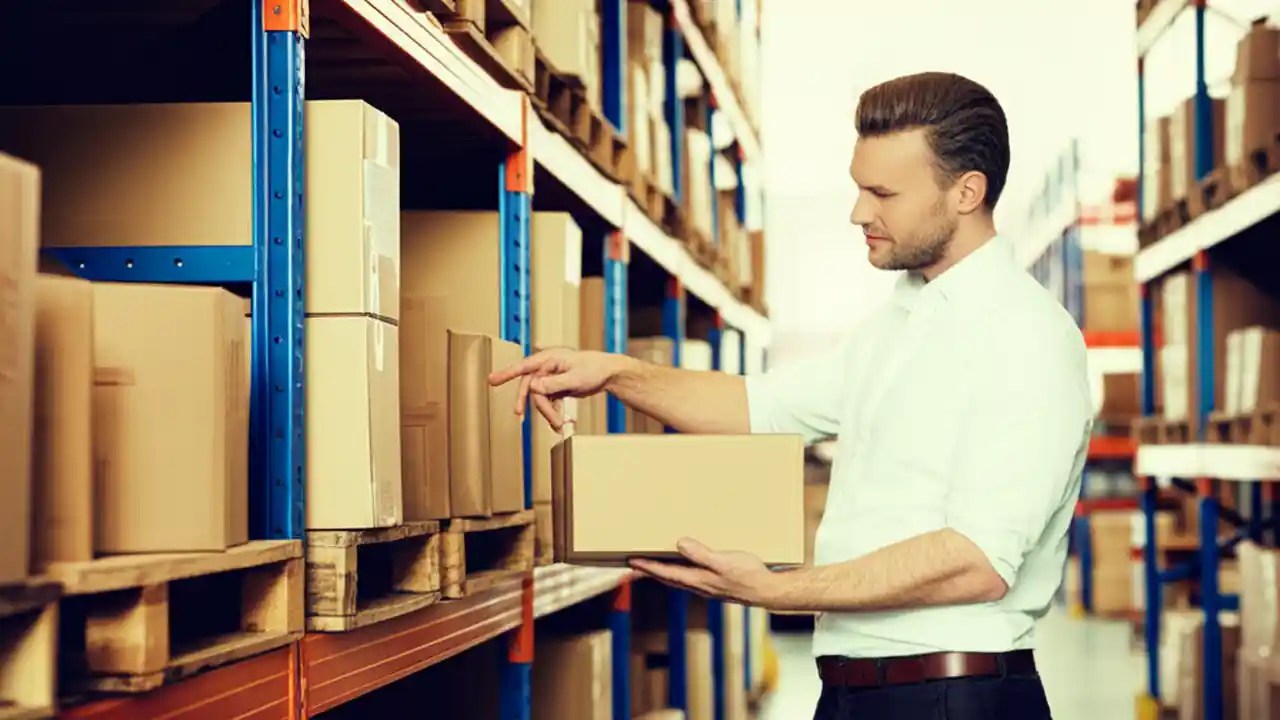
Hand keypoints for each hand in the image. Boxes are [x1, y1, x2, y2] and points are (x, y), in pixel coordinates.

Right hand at [488, 348, 625, 429]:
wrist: (608, 373)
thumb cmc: (594, 370)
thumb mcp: (574, 378)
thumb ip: (553, 384)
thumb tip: (533, 387)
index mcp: (549, 358)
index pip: (524, 367)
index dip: (506, 374)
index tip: (491, 380)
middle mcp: (547, 366)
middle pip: (530, 387)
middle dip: (531, 404)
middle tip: (520, 417)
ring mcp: (551, 377)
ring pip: (539, 397)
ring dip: (546, 412)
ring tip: (557, 425)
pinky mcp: (555, 386)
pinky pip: (547, 401)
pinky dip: (551, 412)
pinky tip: (558, 421)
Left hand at [630, 539, 782, 607]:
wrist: (767, 591)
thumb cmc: (748, 576)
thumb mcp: (724, 562)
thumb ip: (701, 554)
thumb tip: (680, 544)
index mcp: (697, 580)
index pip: (665, 573)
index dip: (647, 567)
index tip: (631, 561)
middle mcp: (698, 585)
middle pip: (667, 578)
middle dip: (649, 571)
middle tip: (632, 565)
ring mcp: (706, 585)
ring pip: (677, 578)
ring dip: (662, 571)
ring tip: (650, 564)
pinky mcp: (715, 583)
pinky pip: (688, 576)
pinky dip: (678, 570)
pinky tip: (683, 564)